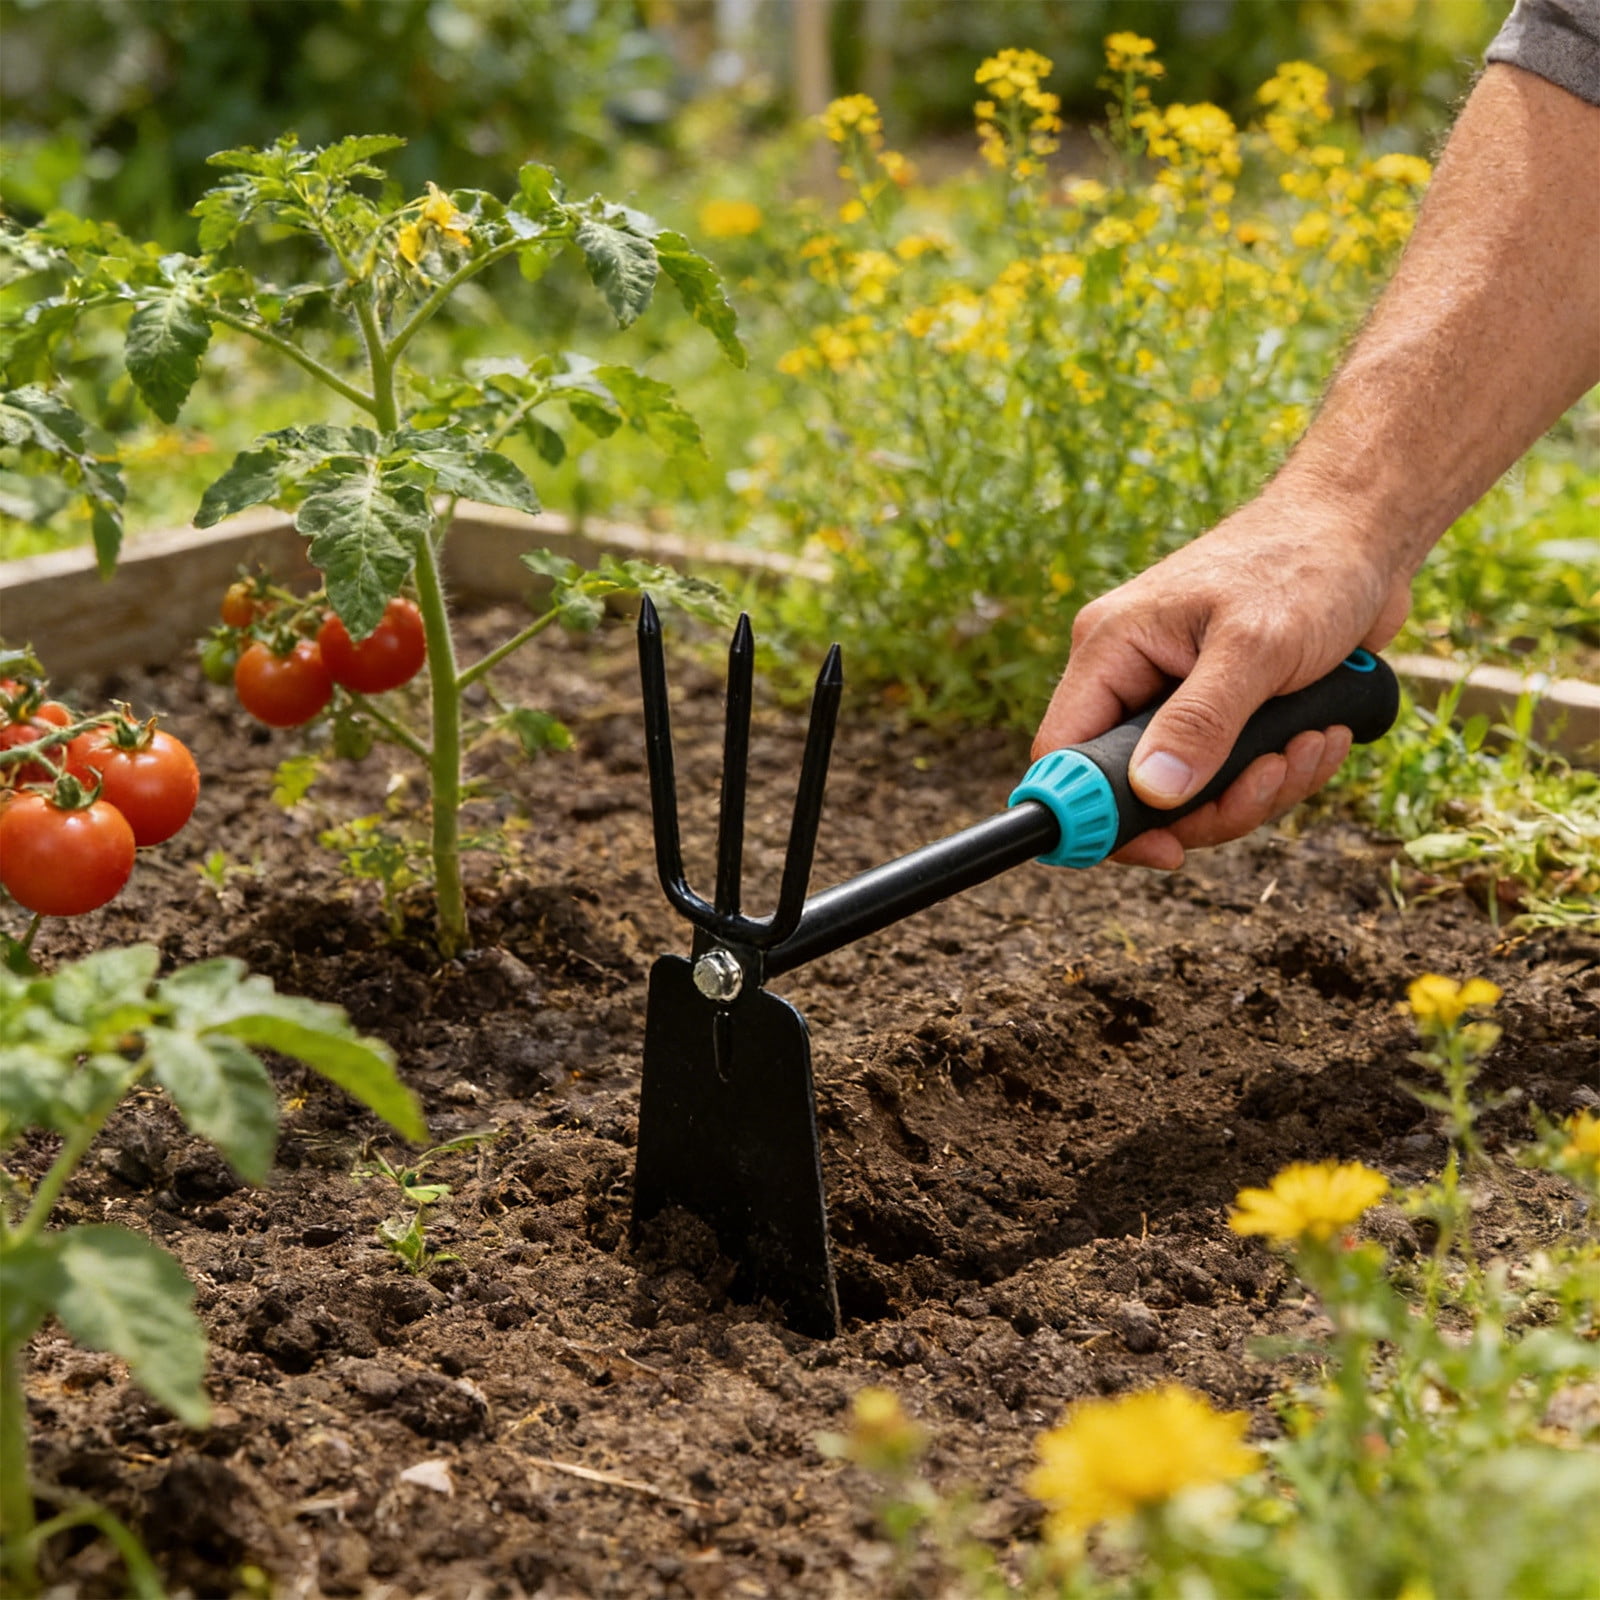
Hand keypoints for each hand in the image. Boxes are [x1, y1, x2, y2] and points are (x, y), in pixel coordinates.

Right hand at [1032, 496, 1412, 869]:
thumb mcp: (1255, 646)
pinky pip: (1234, 778)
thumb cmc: (1305, 566)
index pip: (1064, 752)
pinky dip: (1283, 772)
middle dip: (1211, 805)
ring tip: (1313, 742)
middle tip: (1267, 779)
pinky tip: (1323, 733)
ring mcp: (1177, 700)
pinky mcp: (1223, 716)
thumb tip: (1153, 793)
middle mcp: (1133, 679)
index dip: (1096, 813)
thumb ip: (1201, 721)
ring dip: (1260, 789)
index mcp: (1111, 650)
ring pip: (1192, 795)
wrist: (1363, 535)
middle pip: (1136, 791)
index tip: (1162, 849)